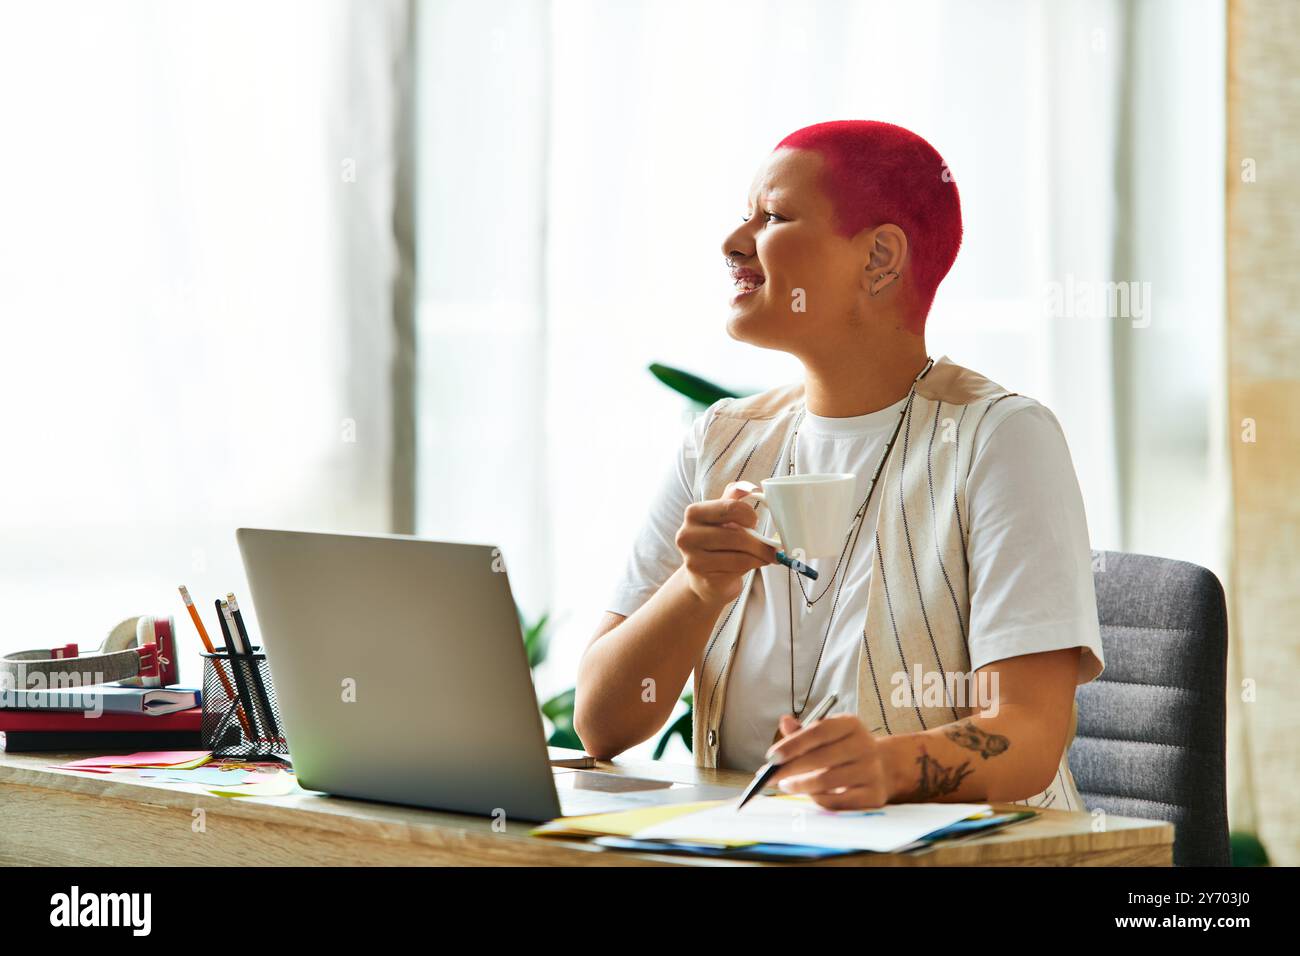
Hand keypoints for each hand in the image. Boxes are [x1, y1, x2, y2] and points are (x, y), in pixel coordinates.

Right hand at [675, 480, 777, 607]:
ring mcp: (693, 559)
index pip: (730, 507)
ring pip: (740, 554)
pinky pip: (738, 569)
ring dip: (760, 555)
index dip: (750, 515)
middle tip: (772, 546)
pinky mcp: (704, 578)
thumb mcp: (722, 518)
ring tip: (766, 556)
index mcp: (693, 513)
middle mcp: (687, 535)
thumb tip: (752, 487)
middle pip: (737, 535)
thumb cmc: (717, 544)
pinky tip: (754, 564)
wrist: (704, 578)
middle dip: (760, 542)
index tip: (755, 522)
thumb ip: (733, 498)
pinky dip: (753, 566)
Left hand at [765, 713, 892, 809]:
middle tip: (769, 777)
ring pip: (826, 781)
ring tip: (785, 785)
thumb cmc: (845, 749)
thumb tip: (785, 722)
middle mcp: (864, 745)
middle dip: (789, 769)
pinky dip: (817, 799)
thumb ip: (804, 731)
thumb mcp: (828, 734)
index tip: (771, 757)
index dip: (792, 744)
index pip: (818, 732)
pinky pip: (837, 801)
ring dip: (800, 785)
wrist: (883, 769)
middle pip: (820, 758)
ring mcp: (871, 771)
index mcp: (851, 724)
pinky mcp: (873, 795)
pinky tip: (808, 794)